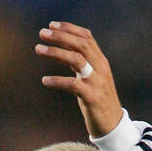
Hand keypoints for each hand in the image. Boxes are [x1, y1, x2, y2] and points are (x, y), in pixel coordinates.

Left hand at [35, 22, 122, 138]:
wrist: (113, 125)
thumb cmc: (98, 102)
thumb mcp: (91, 78)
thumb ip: (80, 64)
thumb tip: (62, 51)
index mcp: (100, 61)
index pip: (86, 37)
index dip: (69, 29)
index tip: (52, 25)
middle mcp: (100, 68)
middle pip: (81, 44)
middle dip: (60, 36)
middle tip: (42, 33)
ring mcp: (97, 82)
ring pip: (76, 59)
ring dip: (56, 52)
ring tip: (38, 49)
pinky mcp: (92, 97)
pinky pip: (72, 85)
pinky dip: (57, 81)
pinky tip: (44, 81)